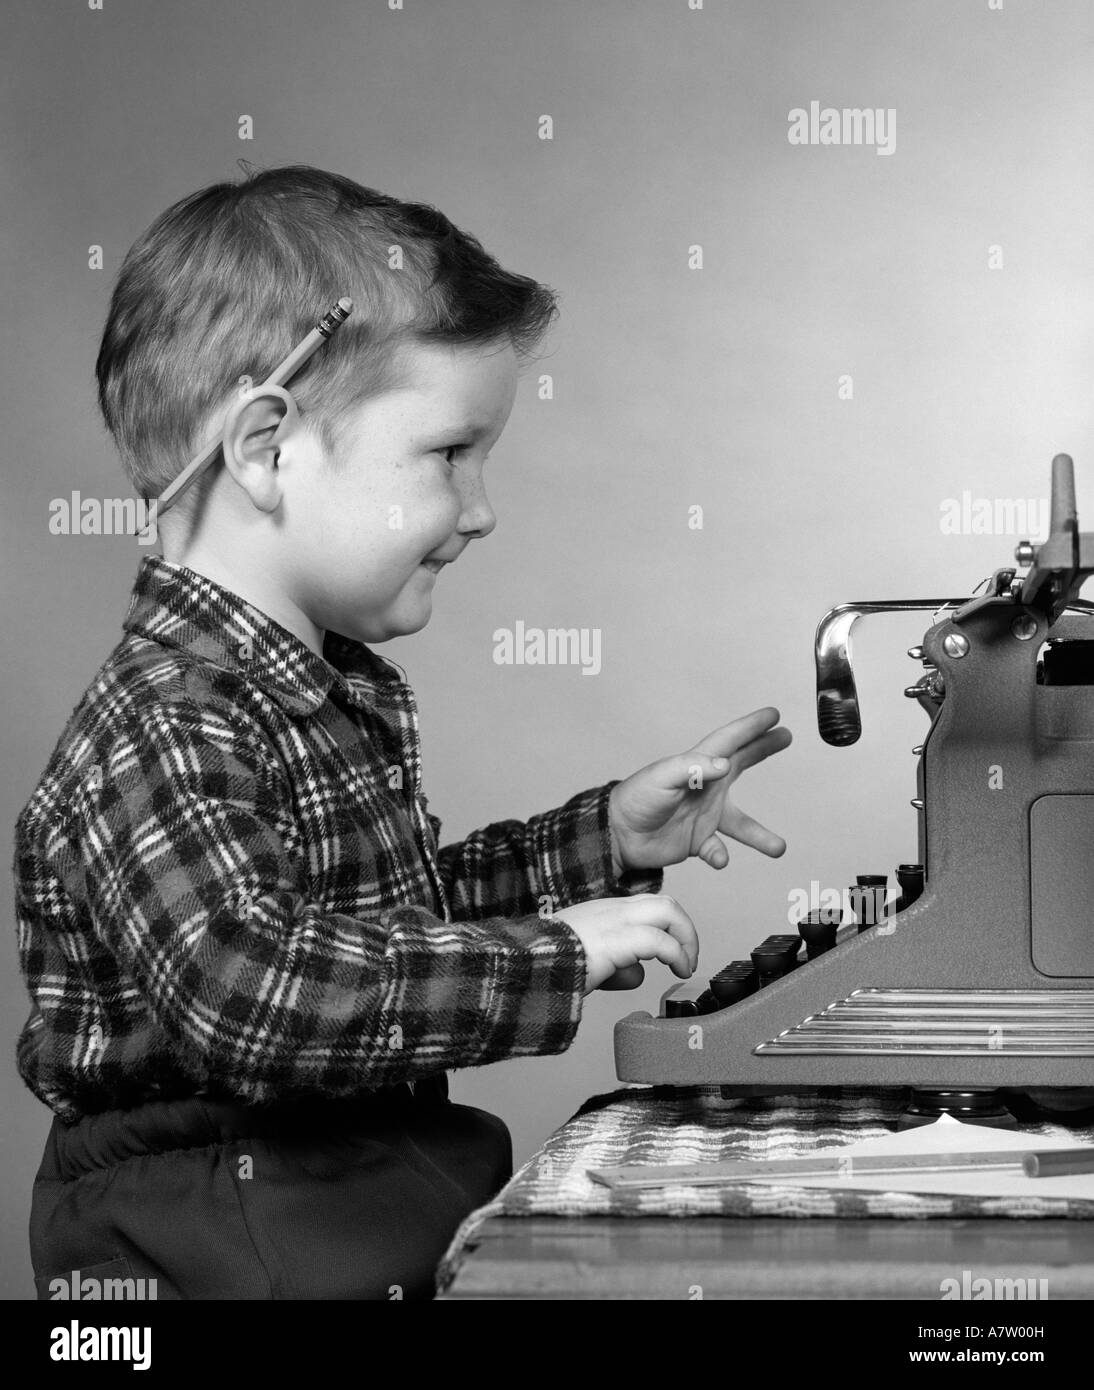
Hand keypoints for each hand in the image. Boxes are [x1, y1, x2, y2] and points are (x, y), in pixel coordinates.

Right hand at [548, 893, 698, 994]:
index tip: (675, 953)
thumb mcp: (589, 962)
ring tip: (687, 963)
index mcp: (603, 911)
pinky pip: (660, 940)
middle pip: (664, 903)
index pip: (648, 906)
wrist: (524, 966)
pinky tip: (678, 969)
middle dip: (685, 929)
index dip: (668, 927)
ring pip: (668, 911)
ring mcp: (614, 920)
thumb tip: (638, 975)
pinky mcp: (617, 939)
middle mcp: (611, 909)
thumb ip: (617, 966)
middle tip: (688, 956)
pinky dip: (677, 954)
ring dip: (687, 939)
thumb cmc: (549, 966)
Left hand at [608, 707, 790, 875]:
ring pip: (740, 823)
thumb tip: (727, 764)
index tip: (773, 714)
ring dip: (760, 835)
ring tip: (779, 847)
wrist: (618, 835)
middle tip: (786, 735)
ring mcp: (704, 815)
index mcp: (696, 766)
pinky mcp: (697, 841)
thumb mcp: (662, 777)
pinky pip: (716, 849)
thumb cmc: (636, 799)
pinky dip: (721, 855)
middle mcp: (706, 788)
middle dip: (763, 749)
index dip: (751, 726)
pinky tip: (720, 859)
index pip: (729, 740)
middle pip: (741, 764)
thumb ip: (693, 768)